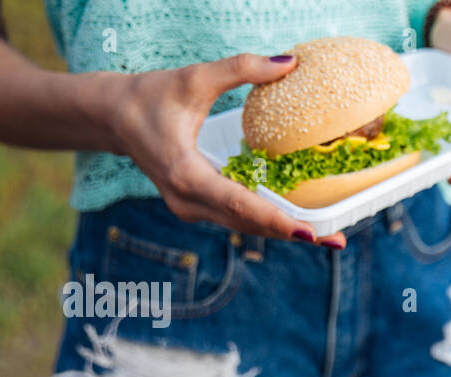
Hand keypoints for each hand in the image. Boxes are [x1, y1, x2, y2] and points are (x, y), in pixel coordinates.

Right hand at [100, 54, 346, 246]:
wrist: (114, 116)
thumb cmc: (151, 95)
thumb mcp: (194, 77)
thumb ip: (241, 68)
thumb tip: (288, 63)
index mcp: (185, 174)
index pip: (239, 204)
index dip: (276, 220)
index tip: (309, 234)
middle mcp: (188, 201)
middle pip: (249, 224)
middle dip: (293, 233)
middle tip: (337, 239)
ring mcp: (191, 209)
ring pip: (245, 226)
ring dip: (284, 231)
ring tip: (328, 237)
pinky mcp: (196, 208)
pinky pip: (238, 218)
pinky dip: (267, 220)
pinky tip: (298, 222)